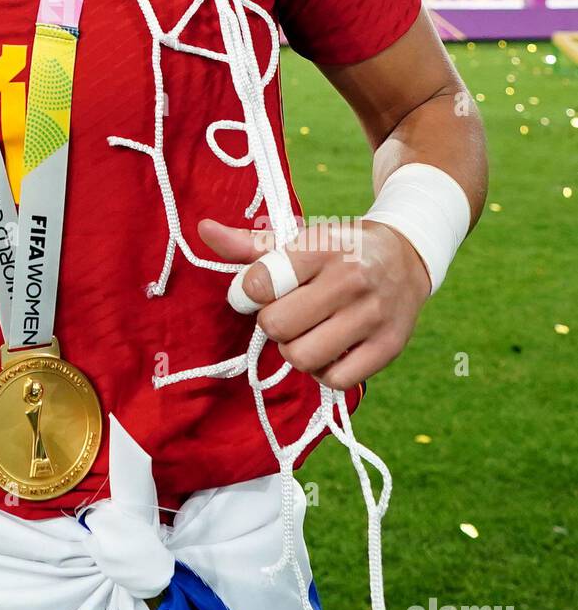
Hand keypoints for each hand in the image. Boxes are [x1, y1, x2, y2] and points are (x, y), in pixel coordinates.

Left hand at [197, 216, 431, 390]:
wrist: (406, 256)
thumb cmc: (338, 249)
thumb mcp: (299, 238)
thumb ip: (249, 244)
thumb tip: (203, 229)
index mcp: (322, 247)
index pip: (262, 282)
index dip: (247, 293)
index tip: (255, 291)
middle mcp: (350, 280)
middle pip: (277, 326)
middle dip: (271, 324)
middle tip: (286, 312)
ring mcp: (372, 316)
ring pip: (303, 357)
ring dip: (295, 351)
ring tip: (306, 333)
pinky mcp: (388, 347)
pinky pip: (336, 380)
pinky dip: (323, 371)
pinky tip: (328, 350)